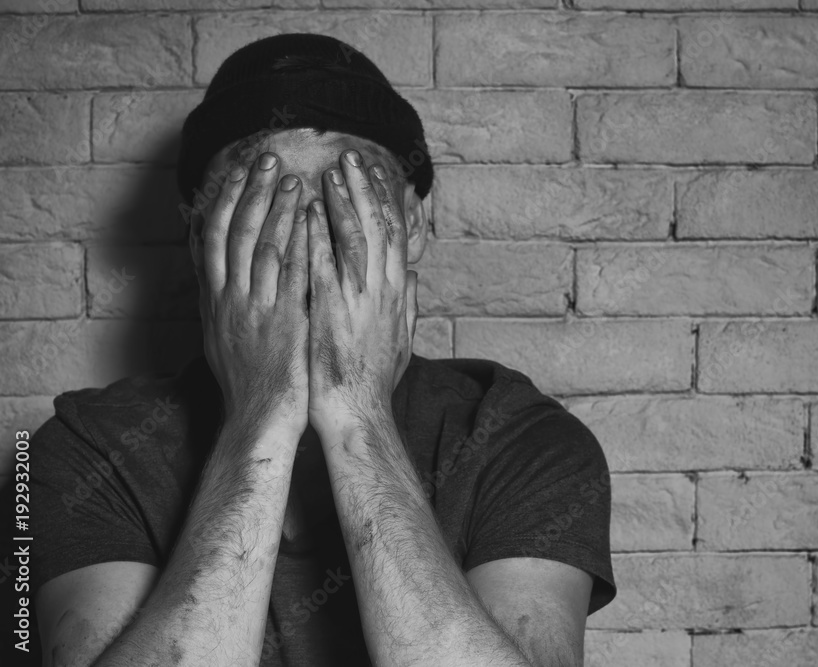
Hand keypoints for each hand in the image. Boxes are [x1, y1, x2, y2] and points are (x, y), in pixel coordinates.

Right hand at [194, 152, 309, 440]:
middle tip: (266, 158)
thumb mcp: (222, 339)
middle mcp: (230, 298)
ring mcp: (256, 308)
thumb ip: (224, 305)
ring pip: (263, 246)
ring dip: (278, 209)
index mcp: (216, 300)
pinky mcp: (284, 321)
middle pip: (236, 233)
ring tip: (293, 177)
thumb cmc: (248, 383)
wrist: (258, 418)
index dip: (226, 202)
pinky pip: (292, 273)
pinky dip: (301, 243)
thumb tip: (221, 280)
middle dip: (251, 192)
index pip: (214, 239)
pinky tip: (312, 219)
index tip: (237, 173)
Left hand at [306, 149, 416, 436]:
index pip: (394, 236)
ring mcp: (357, 298)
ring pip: (354, 237)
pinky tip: (308, 211)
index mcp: (397, 294)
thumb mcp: (401, 338)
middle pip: (376, 227)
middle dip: (364, 189)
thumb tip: (416, 275)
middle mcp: (381, 289)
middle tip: (350, 158)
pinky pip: (323, 263)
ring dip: (342, 202)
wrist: (357, 412)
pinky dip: (317, 235)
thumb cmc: (375, 379)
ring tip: (329, 172)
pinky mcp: (330, 309)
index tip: (375, 176)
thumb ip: (409, 303)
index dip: (384, 203)